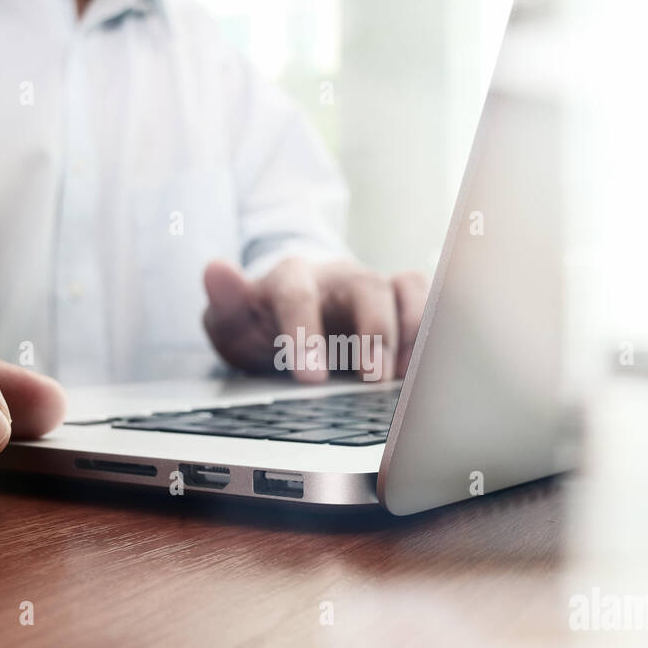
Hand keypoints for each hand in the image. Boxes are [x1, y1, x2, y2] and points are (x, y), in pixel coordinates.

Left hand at [202, 257, 428, 383]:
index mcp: (292, 276)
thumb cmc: (262, 323)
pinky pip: (429, 299)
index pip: (298, 294)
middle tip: (371, 378)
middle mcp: (338, 275)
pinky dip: (432, 328)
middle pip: (365, 285)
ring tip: (400, 376)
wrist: (285, 315)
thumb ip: (225, 301)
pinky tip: (417, 369)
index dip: (305, 333)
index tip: (310, 377)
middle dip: (374, 332)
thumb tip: (215, 269)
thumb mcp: (231, 320)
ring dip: (411, 330)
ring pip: (405, 287)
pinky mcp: (399, 301)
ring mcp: (372, 286)